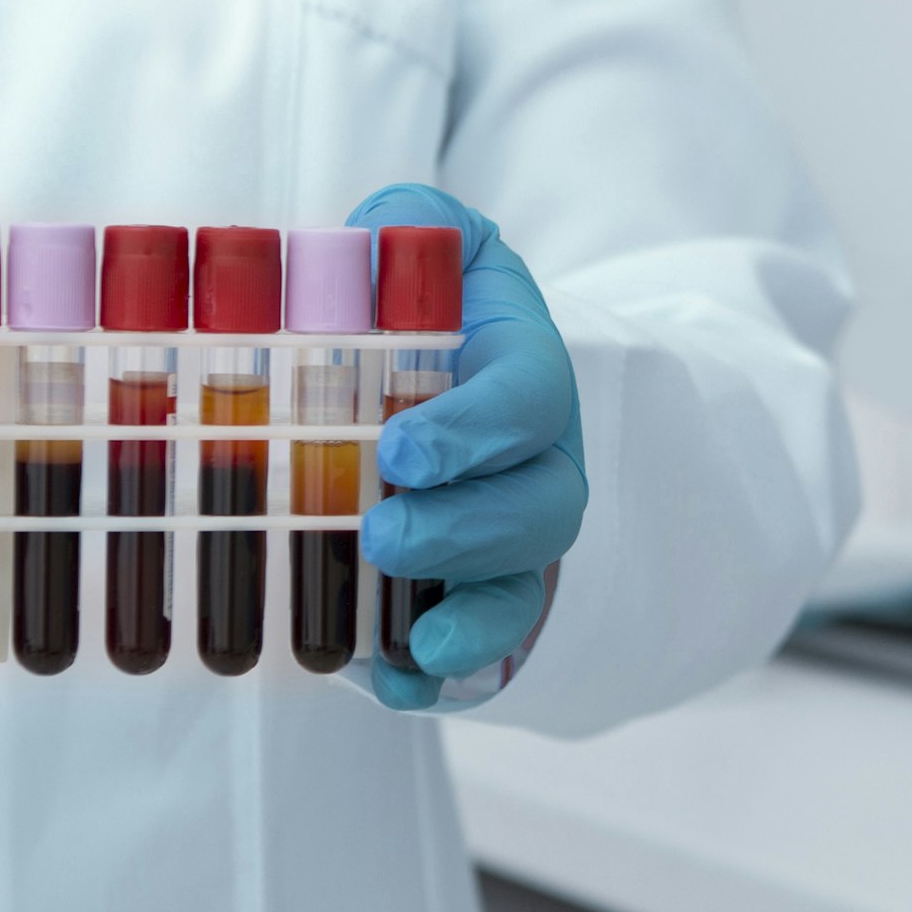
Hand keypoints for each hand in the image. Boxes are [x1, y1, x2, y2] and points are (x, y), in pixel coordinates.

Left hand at [347, 184, 587, 709]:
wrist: (461, 364)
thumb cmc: (433, 299)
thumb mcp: (431, 240)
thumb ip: (410, 225)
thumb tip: (373, 233)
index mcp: (524, 371)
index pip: (526, 398)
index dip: (474, 430)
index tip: (402, 448)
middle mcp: (538, 459)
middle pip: (535, 508)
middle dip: (461, 529)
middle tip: (381, 532)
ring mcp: (516, 532)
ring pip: (522, 581)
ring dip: (468, 612)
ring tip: (406, 634)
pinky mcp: (481, 588)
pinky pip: (485, 644)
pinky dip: (445, 675)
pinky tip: (399, 686)